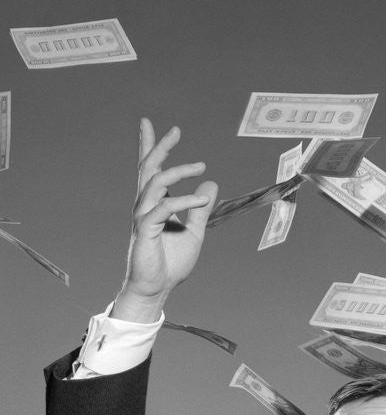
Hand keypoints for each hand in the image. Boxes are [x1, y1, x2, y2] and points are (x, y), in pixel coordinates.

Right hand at [113, 118, 218, 322]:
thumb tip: (211, 185)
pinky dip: (185, 200)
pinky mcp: (146, 230)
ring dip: (179, 172)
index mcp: (155, 205)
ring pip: (156, 183)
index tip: (157, 126)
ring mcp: (144, 217)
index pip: (152, 171)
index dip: (153, 147)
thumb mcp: (194, 232)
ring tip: (201, 167)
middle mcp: (146, 206)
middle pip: (148, 169)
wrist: (157, 288)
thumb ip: (200, 209)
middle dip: (159, 147)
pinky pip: (164, 207)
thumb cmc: (171, 263)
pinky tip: (202, 199)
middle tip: (176, 130)